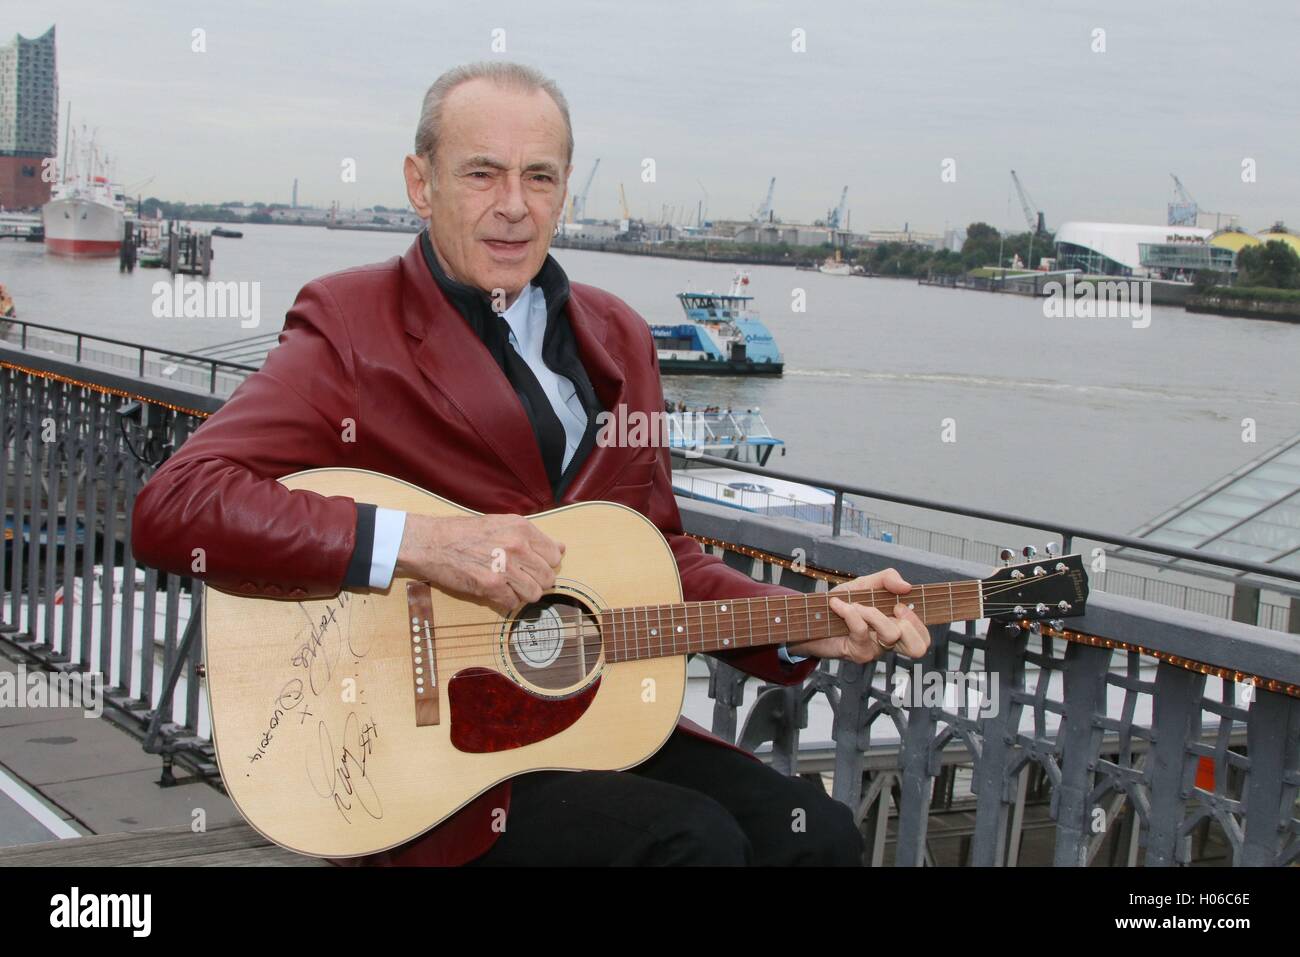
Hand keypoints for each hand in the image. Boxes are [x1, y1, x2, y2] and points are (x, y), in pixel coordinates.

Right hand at [394, 513, 563, 613]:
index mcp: (522, 528)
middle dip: (536, 582)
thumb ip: (532, 537)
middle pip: (548, 577)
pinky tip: (494, 591)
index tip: (534, 566)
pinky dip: (505, 602)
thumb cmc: (464, 533)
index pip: (555, 555)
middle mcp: (517, 546)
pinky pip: (513, 603)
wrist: (431, 542)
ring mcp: (505, 567)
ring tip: (508, 586)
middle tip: (520, 579)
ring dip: (523, 594)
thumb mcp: (502, 524)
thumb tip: (561, 548)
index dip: (546, 564)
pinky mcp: (491, 586)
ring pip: (535, 594)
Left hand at [787, 567, 929, 663]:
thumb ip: (887, 579)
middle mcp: (889, 642)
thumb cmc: (840, 603)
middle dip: (908, 621)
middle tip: (892, 609)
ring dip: (873, 612)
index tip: (900, 605)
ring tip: (855, 605)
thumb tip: (906, 586)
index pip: (924, 637)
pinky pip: (862, 629)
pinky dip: (850, 611)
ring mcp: (875, 650)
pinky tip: (838, 605)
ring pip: (891, 634)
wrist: (810, 618)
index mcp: (896, 626)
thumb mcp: (865, 585)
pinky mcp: (857, 653)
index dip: (919, 622)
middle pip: (918, 647)